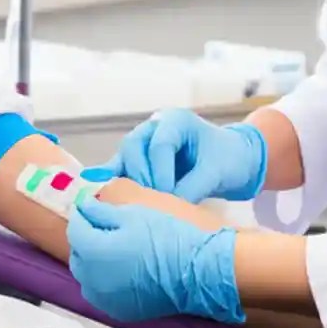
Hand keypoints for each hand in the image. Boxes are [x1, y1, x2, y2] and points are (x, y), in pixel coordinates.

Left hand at [66, 196, 244, 323]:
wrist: (200, 270)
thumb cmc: (170, 236)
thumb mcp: (133, 213)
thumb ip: (101, 210)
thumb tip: (84, 206)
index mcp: (95, 252)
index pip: (75, 229)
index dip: (82, 213)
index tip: (90, 205)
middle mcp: (94, 280)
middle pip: (77, 254)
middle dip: (85, 237)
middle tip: (101, 223)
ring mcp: (107, 299)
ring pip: (86, 276)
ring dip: (91, 260)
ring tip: (110, 246)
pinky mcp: (121, 310)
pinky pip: (101, 292)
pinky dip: (103, 279)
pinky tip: (119, 268)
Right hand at [92, 108, 267, 202]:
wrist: (233, 160)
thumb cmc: (229, 159)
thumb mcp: (216, 172)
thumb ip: (192, 187)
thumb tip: (169, 206)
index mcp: (176, 121)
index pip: (159, 144)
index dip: (160, 170)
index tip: (169, 194)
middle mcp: (155, 127)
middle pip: (133, 146)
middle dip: (141, 175)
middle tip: (153, 198)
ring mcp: (144, 142)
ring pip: (124, 157)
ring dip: (128, 179)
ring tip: (136, 202)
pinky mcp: (139, 159)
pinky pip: (121, 166)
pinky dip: (110, 177)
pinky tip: (93, 184)